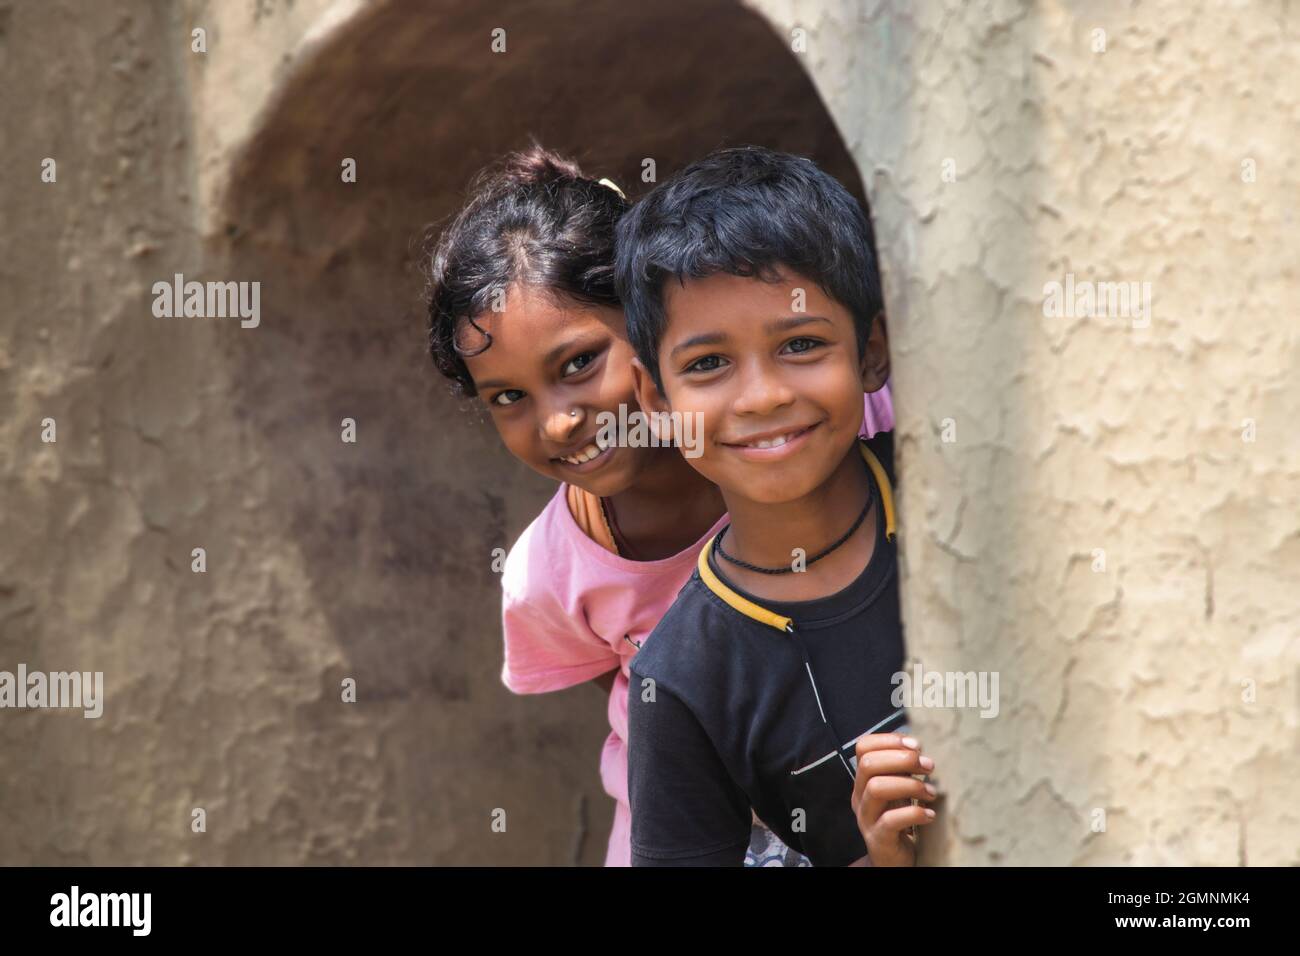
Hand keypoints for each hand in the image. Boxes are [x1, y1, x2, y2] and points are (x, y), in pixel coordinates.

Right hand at [849, 733, 937, 866]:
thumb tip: (918, 746)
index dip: (889, 740)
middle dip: (902, 759)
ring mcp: (866, 817)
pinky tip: (930, 815)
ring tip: (931, 792)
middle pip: (868, 764)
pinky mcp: (878, 838)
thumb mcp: (899, 790)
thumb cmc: (900, 819)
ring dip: (910, 785)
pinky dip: (914, 814)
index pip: (863, 747)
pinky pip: (891, 820)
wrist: (892, 859)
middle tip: (929, 767)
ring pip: (876, 788)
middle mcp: (859, 796)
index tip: (916, 745)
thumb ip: (902, 769)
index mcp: (863, 780)